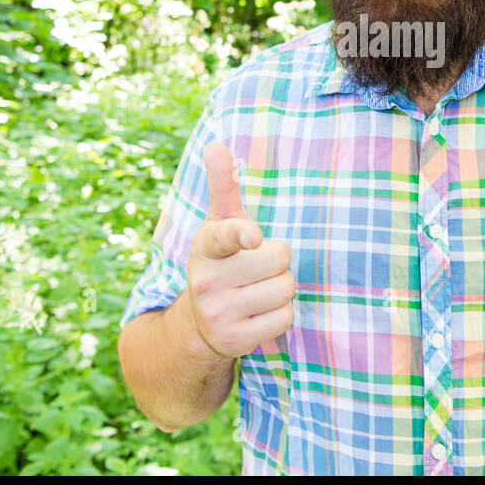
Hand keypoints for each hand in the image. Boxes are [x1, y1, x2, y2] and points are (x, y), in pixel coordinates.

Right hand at [185, 141, 294, 358]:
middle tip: (258, 268)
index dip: (242, 234)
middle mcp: (206, 280)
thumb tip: (215, 144)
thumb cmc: (223, 262)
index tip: (253, 237)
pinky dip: (280, 315)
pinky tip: (259, 313)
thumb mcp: (219, 225)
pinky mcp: (234, 341)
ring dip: (281, 288)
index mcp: (206, 245)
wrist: (199, 323)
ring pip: (284, 289)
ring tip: (258, 290)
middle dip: (278, 261)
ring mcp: (218, 312)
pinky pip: (284, 318)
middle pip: (278, 258)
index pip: (226, 235)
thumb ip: (223, 187)